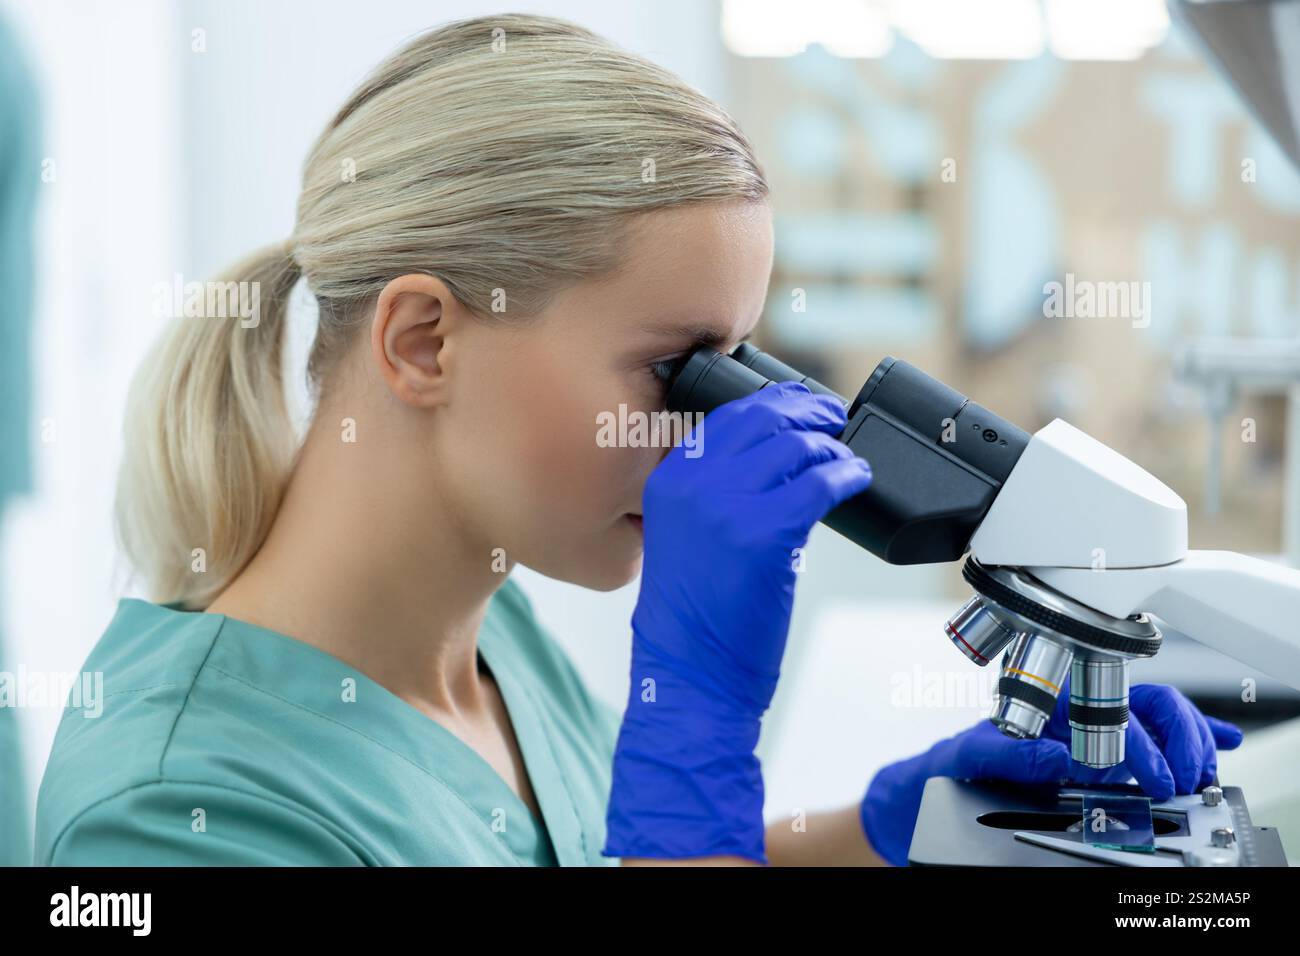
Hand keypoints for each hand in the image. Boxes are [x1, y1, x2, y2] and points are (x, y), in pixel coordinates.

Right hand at [603, 382, 873, 862]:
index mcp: (671, 482)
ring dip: (831, 447)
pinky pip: (820, 485)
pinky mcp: (766, 534)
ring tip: (846, 457)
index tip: (801, 404)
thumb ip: (716, 492)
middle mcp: (694, 486)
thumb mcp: (685, 537)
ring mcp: (727, 506)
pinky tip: (857, 479)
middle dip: (808, 411)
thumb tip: (779, 458)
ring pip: (796, 448)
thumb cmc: (692, 618)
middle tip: (833, 416)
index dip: (774, 403)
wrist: (689, 673)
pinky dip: (847, 475)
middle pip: (764, 421)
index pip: (729, 418)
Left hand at [859, 681, 1242, 865]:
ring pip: (1159, 718)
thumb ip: (1012, 754)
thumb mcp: (971, 756)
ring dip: (1191, 739)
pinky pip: (1153, 739)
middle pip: (1148, 704)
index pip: (1109, 702)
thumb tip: (1061, 757)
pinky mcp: (1098, 755)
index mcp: (1047, 702)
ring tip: (1203, 770)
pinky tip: (1219, 744)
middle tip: (1184, 777)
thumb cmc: (949, 767)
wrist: (928, 790)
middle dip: (1176, 737)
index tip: (1153, 775)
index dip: (1138, 738)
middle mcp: (1074, 711)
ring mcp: (1090, 730)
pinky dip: (1191, 737)